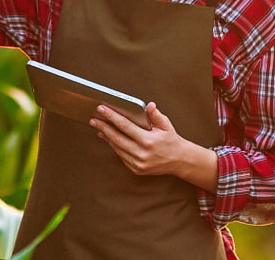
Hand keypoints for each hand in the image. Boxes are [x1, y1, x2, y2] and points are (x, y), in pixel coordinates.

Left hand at [91, 103, 215, 189]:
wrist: (179, 161)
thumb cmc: (171, 141)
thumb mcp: (166, 125)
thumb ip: (156, 115)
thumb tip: (149, 106)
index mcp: (148, 141)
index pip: (125, 126)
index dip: (112, 117)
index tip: (102, 109)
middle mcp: (142, 153)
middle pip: (116, 138)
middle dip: (103, 127)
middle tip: (94, 119)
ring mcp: (138, 163)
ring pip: (117, 148)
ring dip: (107, 137)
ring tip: (99, 128)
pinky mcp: (136, 169)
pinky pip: (121, 156)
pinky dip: (114, 146)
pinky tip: (109, 139)